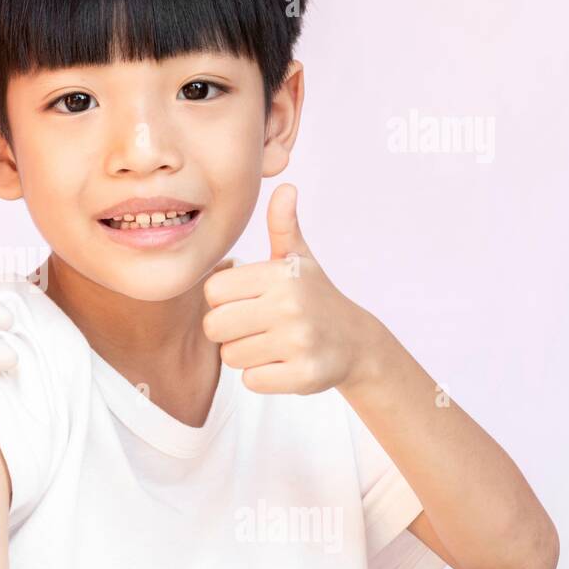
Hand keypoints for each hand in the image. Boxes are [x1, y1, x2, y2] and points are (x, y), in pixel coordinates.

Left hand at [202, 184, 382, 394]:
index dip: (223, 300)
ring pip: (231, 356)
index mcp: (281, 274)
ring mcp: (298, 341)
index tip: (247, 300)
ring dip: (246, 355)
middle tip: (256, 326)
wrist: (355, 342)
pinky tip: (282, 364)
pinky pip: (251, 381)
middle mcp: (290, 305)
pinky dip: (261, 376)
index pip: (213, 291)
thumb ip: (284, 226)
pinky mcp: (303, 375)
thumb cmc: (314, 296)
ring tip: (272, 343)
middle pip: (215, 326)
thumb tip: (285, 187)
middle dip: (229, 330)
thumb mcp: (299, 259)